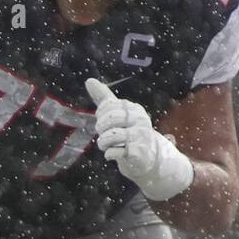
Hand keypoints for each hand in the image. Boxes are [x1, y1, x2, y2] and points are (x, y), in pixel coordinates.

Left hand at [85, 77, 194, 200]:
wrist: (149, 158)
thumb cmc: (130, 133)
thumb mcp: (118, 114)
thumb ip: (104, 98)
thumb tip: (89, 80)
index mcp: (134, 109)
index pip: (109, 105)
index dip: (101, 115)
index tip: (104, 121)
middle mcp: (140, 120)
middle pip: (110, 119)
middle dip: (101, 129)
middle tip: (103, 134)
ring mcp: (140, 137)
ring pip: (111, 136)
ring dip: (103, 143)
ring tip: (106, 145)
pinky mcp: (138, 153)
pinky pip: (114, 152)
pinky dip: (109, 154)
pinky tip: (113, 154)